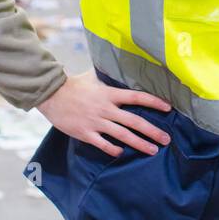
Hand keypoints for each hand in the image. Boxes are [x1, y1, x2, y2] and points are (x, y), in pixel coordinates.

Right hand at [36, 72, 171, 157]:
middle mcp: (106, 109)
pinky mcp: (85, 133)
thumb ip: (107, 76)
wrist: (51, 95)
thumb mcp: (93, 77)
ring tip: (152, 150)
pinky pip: (103, 144)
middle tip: (166, 139)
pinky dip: (113, 149)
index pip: (137, 97)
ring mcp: (96, 122)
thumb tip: (118, 66)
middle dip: (153, 131)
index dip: (154, 102)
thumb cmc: (73, 85)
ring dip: (139, 144)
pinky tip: (121, 152)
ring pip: (123, 135)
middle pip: (135, 122)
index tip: (168, 108)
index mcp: (110, 94)